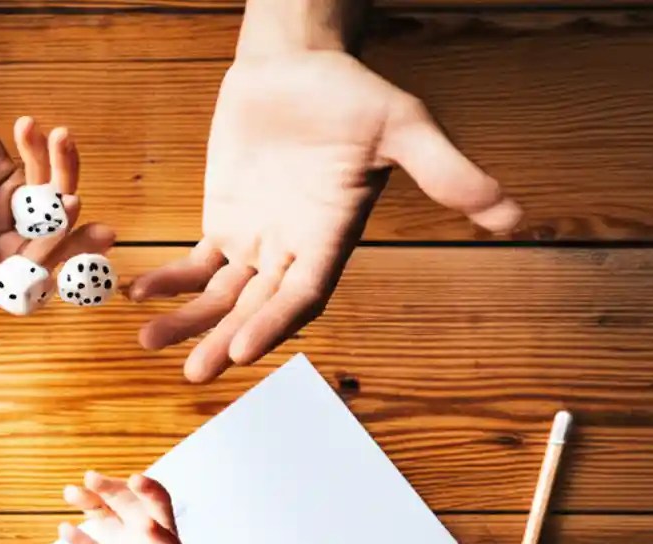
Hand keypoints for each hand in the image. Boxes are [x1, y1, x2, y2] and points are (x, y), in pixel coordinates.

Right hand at [0, 84, 114, 293]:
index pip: (2, 280)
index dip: (35, 273)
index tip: (62, 253)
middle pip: (37, 256)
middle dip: (69, 241)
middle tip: (104, 233)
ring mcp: (4, 214)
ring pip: (51, 218)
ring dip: (64, 183)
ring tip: (62, 142)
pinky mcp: (19, 187)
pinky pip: (49, 184)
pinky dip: (53, 159)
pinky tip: (45, 131)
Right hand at [60, 472, 195, 543]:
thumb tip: (152, 526)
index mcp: (164, 534)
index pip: (157, 501)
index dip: (147, 488)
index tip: (133, 479)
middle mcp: (143, 534)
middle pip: (125, 503)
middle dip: (108, 488)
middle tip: (90, 478)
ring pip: (104, 518)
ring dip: (89, 503)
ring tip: (70, 492)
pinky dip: (77, 537)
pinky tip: (65, 528)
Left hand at [131, 51, 522, 382]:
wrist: (295, 63)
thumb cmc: (351, 92)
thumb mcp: (402, 123)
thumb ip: (445, 168)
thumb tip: (512, 213)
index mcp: (334, 238)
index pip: (303, 295)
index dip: (273, 323)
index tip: (242, 349)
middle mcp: (296, 250)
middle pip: (257, 308)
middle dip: (223, 338)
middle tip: (191, 372)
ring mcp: (258, 241)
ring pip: (221, 296)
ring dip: (189, 320)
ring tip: (149, 342)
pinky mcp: (225, 223)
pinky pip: (194, 264)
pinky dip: (170, 280)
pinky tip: (140, 295)